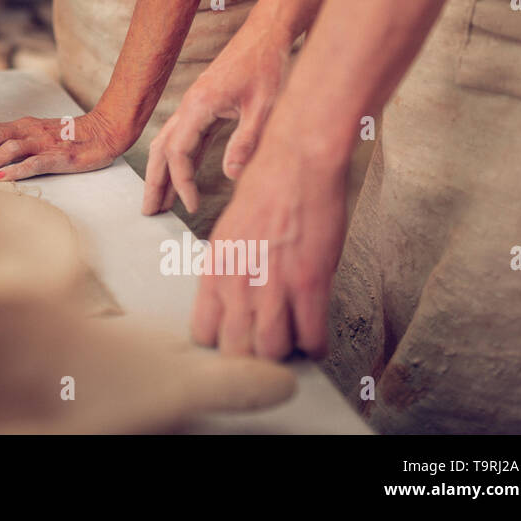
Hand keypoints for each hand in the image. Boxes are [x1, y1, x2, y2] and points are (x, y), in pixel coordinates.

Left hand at [0, 111, 128, 180]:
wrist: (105, 131)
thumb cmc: (72, 137)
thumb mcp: (42, 134)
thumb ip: (22, 141)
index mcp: (26, 125)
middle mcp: (32, 131)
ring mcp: (45, 143)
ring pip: (10, 148)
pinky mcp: (59, 157)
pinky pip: (33, 163)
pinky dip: (14, 170)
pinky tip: (0, 178)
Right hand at [142, 23, 291, 215]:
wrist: (268, 34)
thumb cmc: (268, 64)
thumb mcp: (266, 106)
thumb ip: (247, 142)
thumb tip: (232, 176)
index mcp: (200, 105)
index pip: (179, 152)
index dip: (182, 182)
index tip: (191, 206)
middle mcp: (191, 105)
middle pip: (162, 149)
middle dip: (154, 181)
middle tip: (149, 211)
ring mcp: (195, 106)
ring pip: (169, 143)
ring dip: (163, 172)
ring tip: (160, 200)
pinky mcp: (205, 106)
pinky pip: (185, 138)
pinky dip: (181, 160)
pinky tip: (184, 177)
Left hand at [190, 110, 347, 358]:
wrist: (295, 164)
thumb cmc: (265, 192)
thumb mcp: (229, 233)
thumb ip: (229, 270)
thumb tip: (234, 300)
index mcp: (214, 269)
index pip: (204, 332)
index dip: (222, 342)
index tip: (236, 342)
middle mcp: (237, 282)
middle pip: (236, 350)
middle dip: (251, 356)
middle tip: (266, 350)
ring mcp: (272, 285)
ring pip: (272, 351)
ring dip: (284, 354)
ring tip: (292, 346)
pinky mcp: (309, 283)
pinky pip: (311, 336)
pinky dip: (316, 346)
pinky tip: (317, 342)